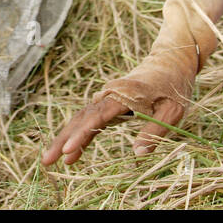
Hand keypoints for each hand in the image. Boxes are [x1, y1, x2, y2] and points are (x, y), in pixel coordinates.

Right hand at [42, 59, 193, 166]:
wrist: (171, 61)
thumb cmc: (175, 86)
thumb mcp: (173, 110)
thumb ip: (155, 131)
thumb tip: (138, 154)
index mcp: (124, 95)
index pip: (98, 117)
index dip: (82, 135)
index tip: (68, 150)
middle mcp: (110, 94)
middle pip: (81, 117)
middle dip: (63, 139)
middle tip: (47, 160)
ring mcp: (108, 98)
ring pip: (81, 118)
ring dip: (65, 137)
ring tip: (50, 159)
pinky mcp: (109, 103)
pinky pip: (89, 119)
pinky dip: (78, 134)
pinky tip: (72, 152)